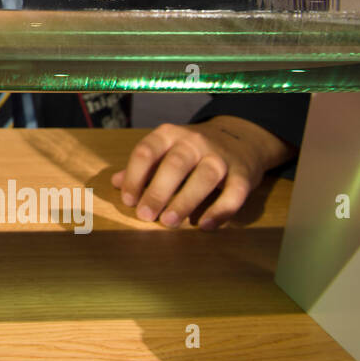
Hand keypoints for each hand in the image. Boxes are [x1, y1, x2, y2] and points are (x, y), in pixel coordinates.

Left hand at [111, 116, 294, 229]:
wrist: (240, 139)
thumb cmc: (191, 151)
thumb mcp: (164, 150)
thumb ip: (142, 167)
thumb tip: (116, 184)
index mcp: (169, 135)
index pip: (146, 152)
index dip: (135, 177)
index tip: (128, 201)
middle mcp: (195, 142)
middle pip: (174, 165)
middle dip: (158, 191)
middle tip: (145, 216)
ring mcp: (221, 157)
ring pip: (204, 178)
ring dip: (184, 201)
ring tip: (168, 222)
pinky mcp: (243, 174)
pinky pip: (234, 193)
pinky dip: (220, 211)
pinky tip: (204, 226)